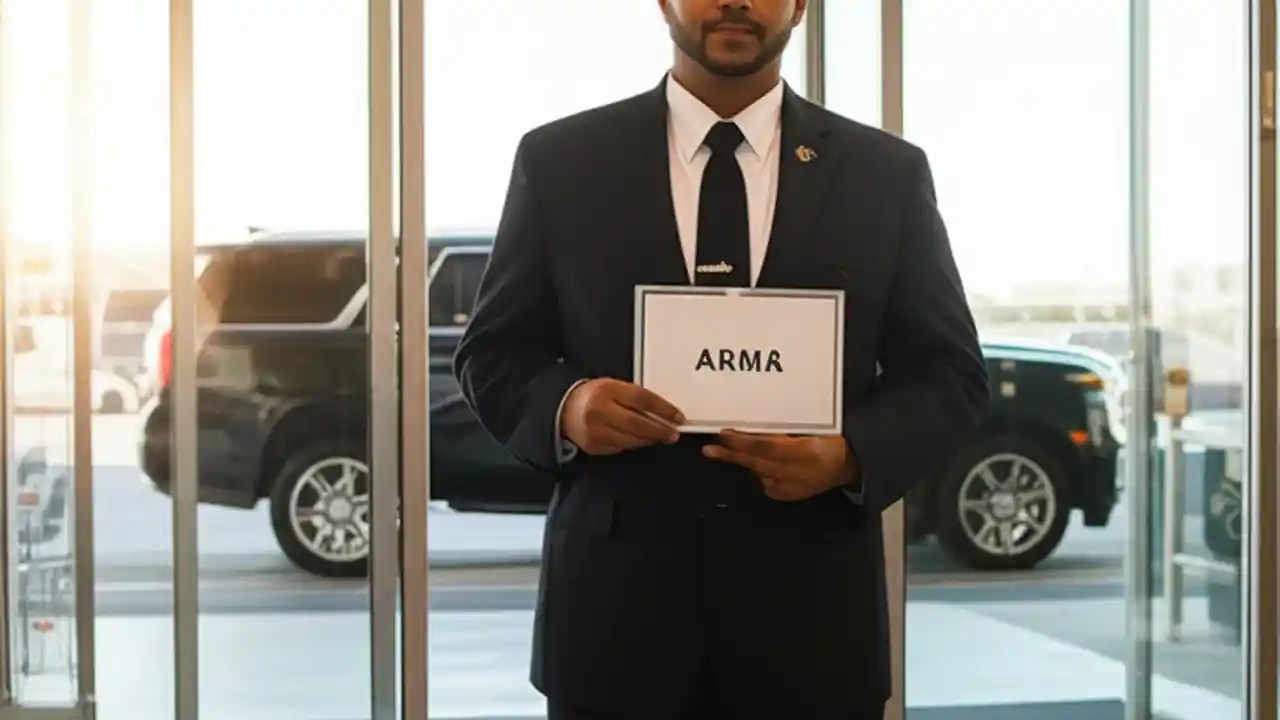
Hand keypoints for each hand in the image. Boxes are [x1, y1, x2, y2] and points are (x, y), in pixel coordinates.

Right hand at [561, 378, 684, 455]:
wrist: (564, 409)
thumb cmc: (593, 395)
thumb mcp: (613, 386)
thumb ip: (634, 396)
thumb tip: (662, 410)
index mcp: (607, 390)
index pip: (642, 399)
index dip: (663, 409)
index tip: (677, 417)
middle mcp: (601, 411)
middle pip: (638, 423)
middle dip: (660, 430)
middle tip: (673, 433)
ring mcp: (596, 431)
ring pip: (631, 439)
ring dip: (649, 440)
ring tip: (661, 437)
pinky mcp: (594, 446)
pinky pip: (620, 448)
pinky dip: (634, 445)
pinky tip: (642, 441)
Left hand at [702, 430, 858, 501]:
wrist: (849, 465)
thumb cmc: (833, 439)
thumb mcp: (815, 427)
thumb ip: (787, 430)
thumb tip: (756, 425)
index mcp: (805, 451)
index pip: (766, 446)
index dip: (744, 441)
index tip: (725, 434)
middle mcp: (797, 472)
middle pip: (757, 462)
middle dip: (732, 454)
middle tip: (710, 447)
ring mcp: (792, 486)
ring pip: (757, 473)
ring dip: (737, 462)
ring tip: (714, 452)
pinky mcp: (789, 495)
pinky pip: (765, 482)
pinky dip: (755, 472)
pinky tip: (743, 463)